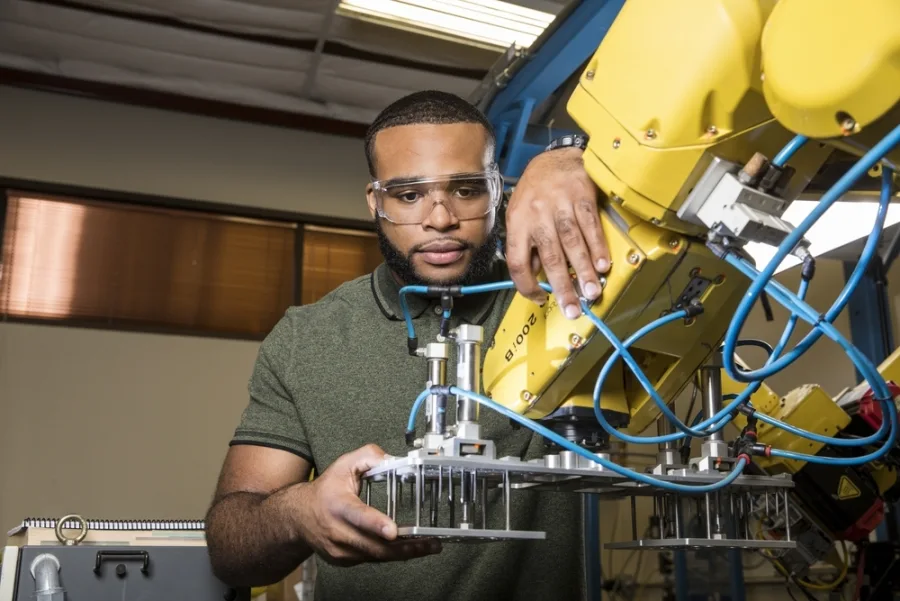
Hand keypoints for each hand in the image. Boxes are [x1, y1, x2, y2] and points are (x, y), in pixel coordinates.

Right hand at [293, 444, 440, 566]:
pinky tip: (409, 548)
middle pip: (373, 544)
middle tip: (429, 543)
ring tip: (427, 547)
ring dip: (404, 553)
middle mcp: (337, 531)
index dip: (376, 524)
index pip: (358, 516)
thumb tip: (392, 459)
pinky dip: (391, 554)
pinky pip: (372, 559)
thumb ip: (368, 456)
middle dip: (404, 546)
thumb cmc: (325, 491)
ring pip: (376, 556)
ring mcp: (340, 549)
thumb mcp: (343, 465)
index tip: (393, 531)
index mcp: (338, 506)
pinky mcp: (344, 560)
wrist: (298, 517)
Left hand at [505, 147, 609, 318]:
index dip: (526, 285)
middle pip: (550, 256)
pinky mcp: (582, 198)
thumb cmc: (536, 190)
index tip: (540, 298)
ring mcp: (560, 206)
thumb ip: (527, 244)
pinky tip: (603, 264)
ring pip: (573, 244)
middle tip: (573, 309)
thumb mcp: (520, 214)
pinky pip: (590, 227)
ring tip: (591, 292)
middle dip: (563, 286)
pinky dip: (597, 247)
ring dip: (583, 271)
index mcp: (517, 222)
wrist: (555, 157)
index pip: (517, 261)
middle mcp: (537, 215)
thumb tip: (537, 274)